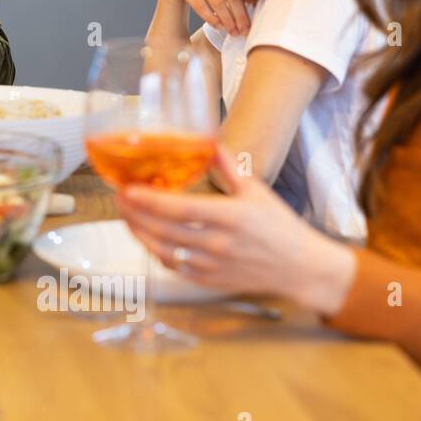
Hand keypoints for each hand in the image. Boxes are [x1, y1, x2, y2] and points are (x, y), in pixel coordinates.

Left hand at [115, 145, 355, 314]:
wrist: (300, 268)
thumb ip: (228, 166)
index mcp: (231, 218)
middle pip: (163, 230)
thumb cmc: (279, 226)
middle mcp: (218, 244)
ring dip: (139, 233)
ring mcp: (211, 266)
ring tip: (126, 215)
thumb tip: (208, 140)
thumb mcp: (256, 191)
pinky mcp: (208, 281)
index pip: (180, 209)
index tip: (127, 188)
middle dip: (135, 213)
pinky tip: (146, 236)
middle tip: (119, 197)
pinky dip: (154, 251)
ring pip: (162, 251)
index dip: (150, 200)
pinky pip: (173, 266)